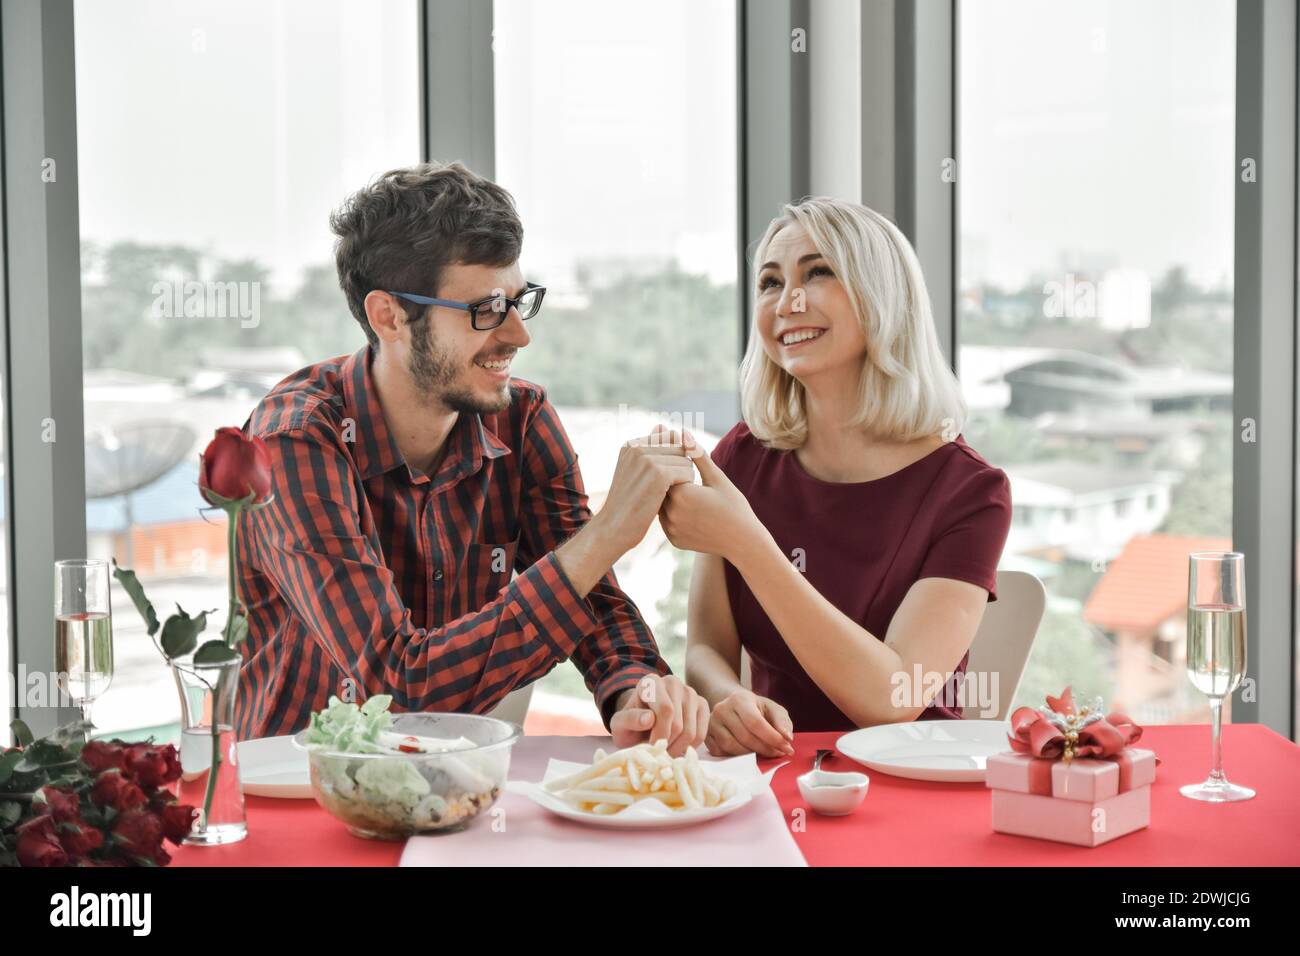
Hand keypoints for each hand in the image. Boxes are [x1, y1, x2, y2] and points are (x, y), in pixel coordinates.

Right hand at [591, 428, 696, 557]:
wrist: (613, 529)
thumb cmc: (627, 504)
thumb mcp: (634, 472)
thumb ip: (649, 450)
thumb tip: (661, 425)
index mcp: (631, 445)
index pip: (669, 439)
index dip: (672, 460)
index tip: (661, 480)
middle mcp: (638, 447)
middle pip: (679, 449)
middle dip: (680, 467)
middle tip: (668, 489)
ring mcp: (647, 459)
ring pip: (686, 461)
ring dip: (684, 478)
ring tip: (669, 494)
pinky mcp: (659, 474)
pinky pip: (687, 473)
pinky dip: (686, 487)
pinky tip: (674, 498)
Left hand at [609, 674, 709, 756]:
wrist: (641, 725)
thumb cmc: (630, 725)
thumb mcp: (619, 725)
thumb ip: (629, 720)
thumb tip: (649, 718)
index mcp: (651, 682)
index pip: (666, 710)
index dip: (660, 734)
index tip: (650, 747)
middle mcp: (673, 682)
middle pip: (678, 724)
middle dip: (667, 745)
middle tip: (656, 753)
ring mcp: (690, 693)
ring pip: (691, 732)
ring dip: (677, 749)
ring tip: (664, 751)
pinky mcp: (702, 705)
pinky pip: (701, 734)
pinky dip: (688, 747)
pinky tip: (676, 746)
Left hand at [658, 429, 760, 560]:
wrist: (743, 543)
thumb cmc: (734, 506)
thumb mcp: (717, 478)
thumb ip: (697, 455)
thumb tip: (682, 432)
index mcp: (682, 494)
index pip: (666, 470)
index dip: (668, 459)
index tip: (665, 445)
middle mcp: (672, 513)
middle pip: (660, 487)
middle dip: (663, 475)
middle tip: (662, 462)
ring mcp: (671, 529)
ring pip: (660, 504)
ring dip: (664, 493)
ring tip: (670, 482)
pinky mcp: (674, 540)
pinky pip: (665, 520)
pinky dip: (669, 511)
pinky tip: (674, 502)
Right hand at [705, 689, 794, 757]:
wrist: (733, 706)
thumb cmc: (756, 708)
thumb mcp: (772, 708)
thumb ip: (781, 721)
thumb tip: (787, 738)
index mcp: (739, 699)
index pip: (755, 722)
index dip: (772, 738)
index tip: (787, 748)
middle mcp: (722, 709)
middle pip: (744, 737)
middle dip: (765, 749)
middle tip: (779, 753)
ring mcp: (711, 723)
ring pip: (731, 746)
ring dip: (751, 755)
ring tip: (764, 753)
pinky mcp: (706, 736)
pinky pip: (720, 752)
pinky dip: (736, 757)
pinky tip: (747, 753)